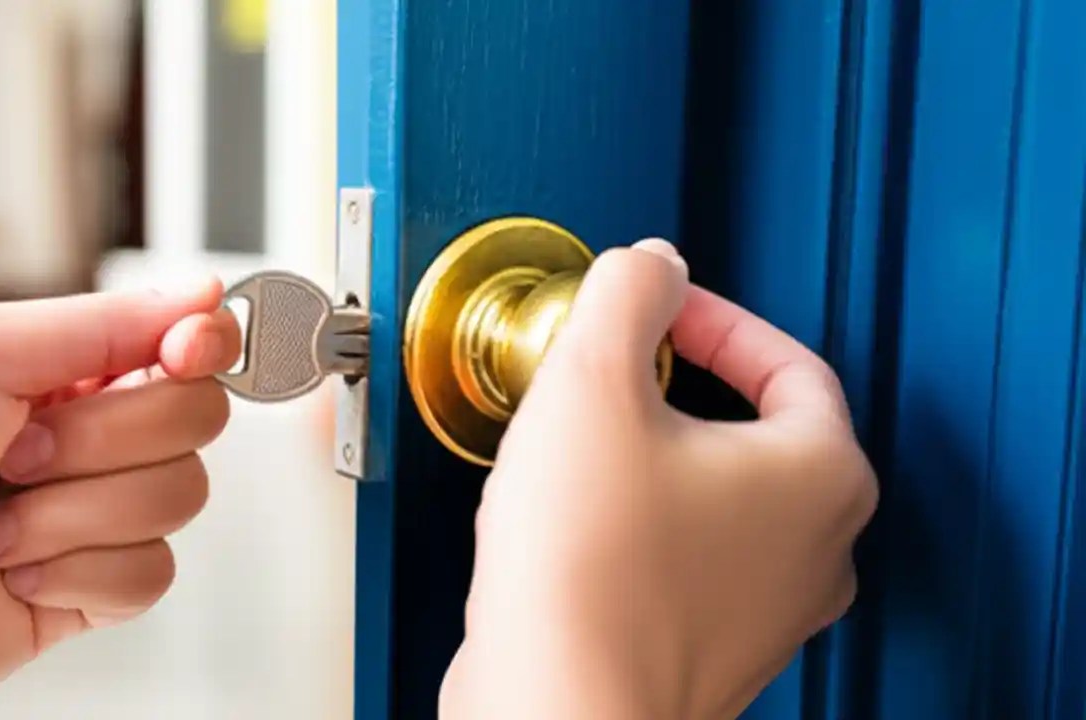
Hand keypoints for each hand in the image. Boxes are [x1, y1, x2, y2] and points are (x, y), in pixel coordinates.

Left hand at [0, 280, 239, 716]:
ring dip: (74, 514)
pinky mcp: (85, 589)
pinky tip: (9, 573)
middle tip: (19, 451)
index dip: (203, 345)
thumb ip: (106, 322)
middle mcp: (84, 436)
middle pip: (194, 419)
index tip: (184, 351)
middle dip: (105, 440)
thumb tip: (207, 291)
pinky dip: (76, 575)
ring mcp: (88, 514)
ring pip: (178, 499)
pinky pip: (150, 576)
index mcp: (59, 366)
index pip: (183, 342)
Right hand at [440, 241, 877, 718]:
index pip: (791, 362)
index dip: (714, 319)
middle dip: (679, 387)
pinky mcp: (708, 645)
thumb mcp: (593, 382)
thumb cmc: (589, 576)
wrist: (553, 707)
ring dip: (652, 454)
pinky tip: (575, 518)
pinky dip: (638, 519)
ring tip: (583, 442)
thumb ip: (628, 294)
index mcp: (822, 476)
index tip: (658, 311)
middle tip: (615, 370)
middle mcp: (815, 549)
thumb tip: (647, 265)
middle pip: (755, 428)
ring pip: (715, 495)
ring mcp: (767, 607)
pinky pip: (683, 553)